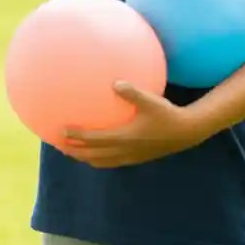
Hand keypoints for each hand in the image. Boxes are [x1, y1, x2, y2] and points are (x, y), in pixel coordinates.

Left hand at [62, 81, 209, 167]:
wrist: (186, 133)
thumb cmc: (167, 114)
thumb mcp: (150, 101)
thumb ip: (131, 92)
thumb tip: (115, 82)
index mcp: (124, 138)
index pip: (93, 140)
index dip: (76, 137)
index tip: (60, 131)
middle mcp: (124, 150)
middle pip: (92, 155)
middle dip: (74, 151)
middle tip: (58, 145)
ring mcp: (130, 156)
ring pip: (102, 161)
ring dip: (85, 158)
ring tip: (72, 152)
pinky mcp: (136, 158)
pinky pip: (112, 162)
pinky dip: (99, 159)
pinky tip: (97, 151)